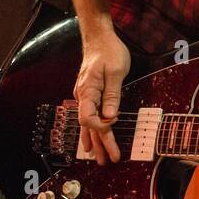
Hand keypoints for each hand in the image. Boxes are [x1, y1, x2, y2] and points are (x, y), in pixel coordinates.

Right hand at [74, 28, 130, 164]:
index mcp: (88, 91)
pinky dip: (91, 131)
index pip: (88, 118)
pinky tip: (91, 142)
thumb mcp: (116, 71)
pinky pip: (89, 116)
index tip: (112, 125)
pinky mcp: (89, 94)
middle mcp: (83, 95)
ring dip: (95, 141)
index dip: (101, 126)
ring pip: (88, 123)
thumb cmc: (109, 51)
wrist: (98, 37)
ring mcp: (84, 95)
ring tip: (100, 158)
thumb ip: (113, 94)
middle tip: (109, 161)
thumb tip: (111, 115)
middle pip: (89, 125)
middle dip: (100, 144)